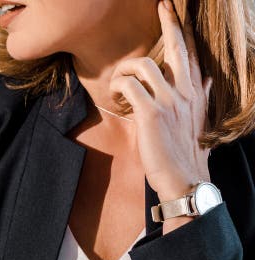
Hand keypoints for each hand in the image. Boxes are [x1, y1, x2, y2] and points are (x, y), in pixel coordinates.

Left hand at [109, 0, 212, 221]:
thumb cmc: (185, 151)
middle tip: (162, 5)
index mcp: (196, 93)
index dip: (182, 30)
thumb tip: (206, 79)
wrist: (184, 178)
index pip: (191, 53)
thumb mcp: (198, 119)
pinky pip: (131, 87)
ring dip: (126, 70)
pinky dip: (119, 86)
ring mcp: (170, 102)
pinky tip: (116, 96)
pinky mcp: (152, 114)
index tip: (172, 10)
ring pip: (145, 66)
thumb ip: (200, 96)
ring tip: (119, 83)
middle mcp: (186, 93)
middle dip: (169, 23)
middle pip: (177, 48)